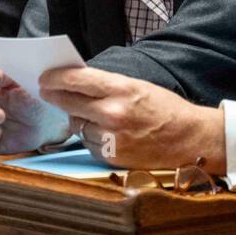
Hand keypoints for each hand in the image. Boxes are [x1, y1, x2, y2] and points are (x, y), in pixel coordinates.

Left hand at [39, 66, 225, 172]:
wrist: (190, 139)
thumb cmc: (165, 109)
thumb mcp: (137, 86)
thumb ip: (106, 85)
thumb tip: (75, 82)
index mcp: (121, 89)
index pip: (76, 80)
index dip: (56, 78)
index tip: (45, 77)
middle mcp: (113, 113)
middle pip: (68, 102)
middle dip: (56, 96)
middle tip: (47, 91)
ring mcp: (111, 138)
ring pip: (77, 125)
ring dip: (79, 119)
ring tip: (95, 116)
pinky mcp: (111, 157)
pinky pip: (89, 143)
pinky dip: (92, 138)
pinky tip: (108, 134)